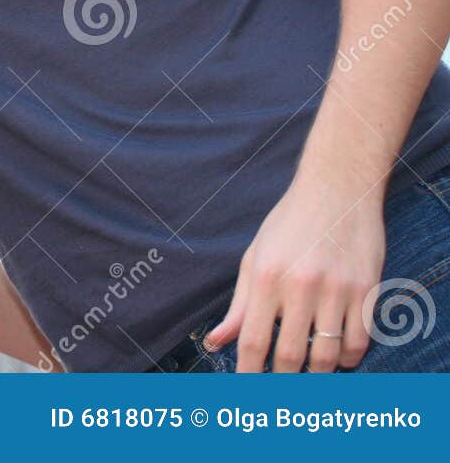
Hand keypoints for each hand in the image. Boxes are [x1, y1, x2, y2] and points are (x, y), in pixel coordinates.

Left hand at [204, 174, 384, 371]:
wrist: (337, 190)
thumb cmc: (289, 224)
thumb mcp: (254, 258)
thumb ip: (238, 305)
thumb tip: (216, 342)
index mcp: (266, 277)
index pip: (254, 341)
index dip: (248, 375)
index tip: (246, 393)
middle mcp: (300, 286)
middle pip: (290, 356)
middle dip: (282, 381)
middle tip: (279, 389)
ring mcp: (337, 289)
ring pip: (327, 356)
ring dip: (315, 375)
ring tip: (306, 376)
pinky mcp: (367, 290)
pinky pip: (359, 342)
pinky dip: (347, 359)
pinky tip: (336, 358)